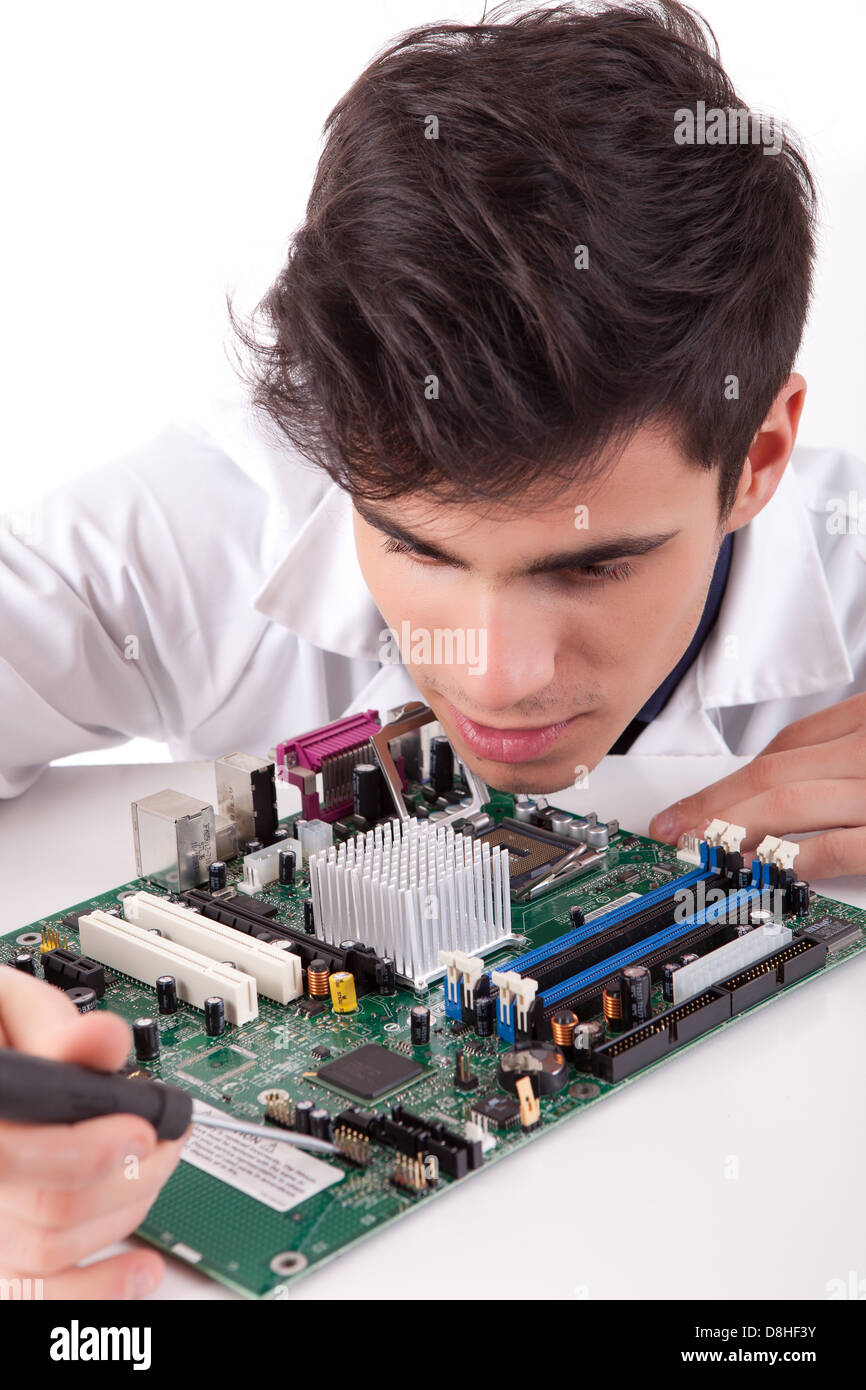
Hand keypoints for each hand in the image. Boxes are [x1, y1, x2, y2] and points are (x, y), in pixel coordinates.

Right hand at [0, 966, 188, 1299]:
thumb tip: (103, 1039)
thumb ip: (53, 1025)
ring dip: (130, 1210)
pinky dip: (97, 1290)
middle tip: (169, 1135)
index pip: (11, 1160)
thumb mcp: (9, 1007)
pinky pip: (37, 1292)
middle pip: (50, 1212)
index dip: (82, 1155)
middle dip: (133, 1173)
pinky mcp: (0, 1246)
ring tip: (161, 1164)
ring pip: (53, 1252)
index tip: (141, 1130)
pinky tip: (140, 1268)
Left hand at [648, 692, 865, 880]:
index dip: (735, 773)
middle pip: (772, 773)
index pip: (789, 742)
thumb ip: (848, 751)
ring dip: (730, 828)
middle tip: (673, 826)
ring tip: (695, 846)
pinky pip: (832, 848)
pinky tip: (752, 868)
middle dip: (712, 803)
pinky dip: (784, 860)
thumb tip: (801, 774)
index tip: (699, 797)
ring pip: (787, 804)